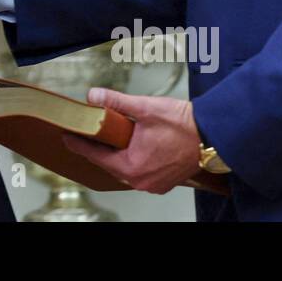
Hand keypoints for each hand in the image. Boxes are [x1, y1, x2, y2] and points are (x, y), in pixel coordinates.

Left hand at [61, 88, 202, 193]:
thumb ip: (116, 102)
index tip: (67, 137)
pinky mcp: (164, 181)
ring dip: (117, 154)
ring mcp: (154, 184)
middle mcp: (141, 181)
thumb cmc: (183, 124)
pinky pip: (140, 171)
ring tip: (107, 136)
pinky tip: (130, 146)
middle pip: (110, 164)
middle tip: (85, 132)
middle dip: (98, 148)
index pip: (96, 156)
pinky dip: (133, 159)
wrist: (213, 135)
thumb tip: (93, 96)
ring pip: (125, 168)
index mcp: (132, 167)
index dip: (79, 144)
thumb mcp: (144, 108)